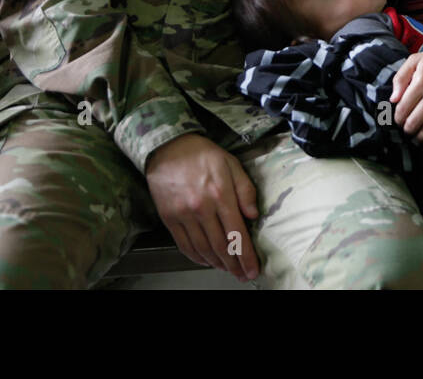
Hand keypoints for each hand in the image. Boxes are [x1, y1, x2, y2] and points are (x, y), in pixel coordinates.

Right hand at [145, 133, 260, 282]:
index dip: (246, 256)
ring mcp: (183, 215)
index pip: (237, 234)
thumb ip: (245, 190)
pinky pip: (184, 246)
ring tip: (228, 270)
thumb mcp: (231, 164)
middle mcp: (201, 208)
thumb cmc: (202, 154)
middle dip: (234, 266)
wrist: (168, 147)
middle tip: (242, 275)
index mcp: (220, 195)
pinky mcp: (169, 219)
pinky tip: (207, 260)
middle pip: (220, 247)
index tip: (253, 270)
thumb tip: (254, 215)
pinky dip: (197, 258)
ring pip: (203, 249)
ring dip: (217, 264)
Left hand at [390, 43, 422, 145]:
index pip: (403, 108)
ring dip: (420, 136)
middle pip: (414, 121)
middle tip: (406, 130)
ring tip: (416, 137)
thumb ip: (400, 77)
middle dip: (407, 129)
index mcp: (421, 81)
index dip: (398, 118)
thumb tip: (393, 100)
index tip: (398, 121)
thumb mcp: (416, 60)